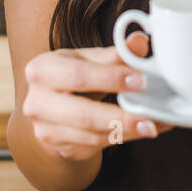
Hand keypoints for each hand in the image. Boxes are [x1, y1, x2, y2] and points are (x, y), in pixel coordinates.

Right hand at [22, 31, 172, 160]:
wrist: (51, 107)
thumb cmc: (73, 76)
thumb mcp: (89, 59)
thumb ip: (115, 54)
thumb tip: (139, 42)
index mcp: (43, 70)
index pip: (79, 75)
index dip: (111, 78)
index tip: (141, 81)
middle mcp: (37, 102)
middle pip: (83, 114)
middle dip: (120, 118)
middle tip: (150, 118)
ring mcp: (45, 129)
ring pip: (92, 135)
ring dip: (127, 132)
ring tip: (154, 125)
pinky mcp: (59, 148)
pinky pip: (95, 146)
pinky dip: (122, 139)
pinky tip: (142, 130)